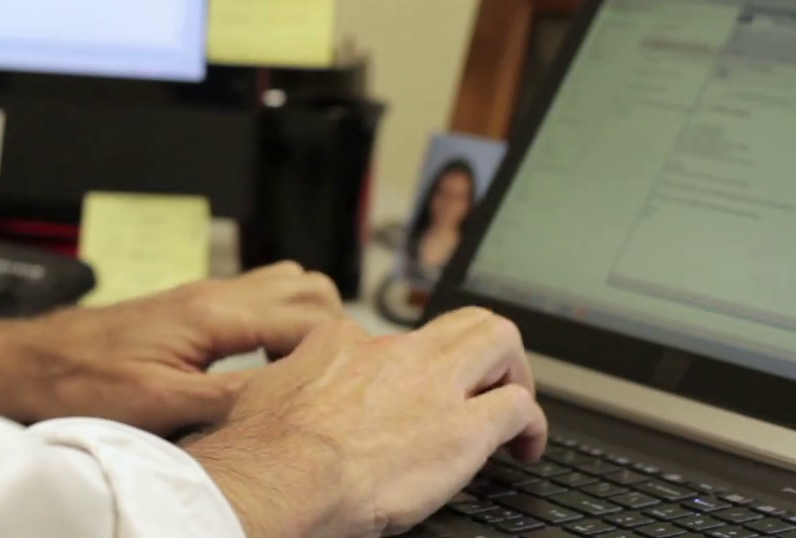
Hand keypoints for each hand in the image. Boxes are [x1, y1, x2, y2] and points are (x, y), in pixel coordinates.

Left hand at [0, 262, 344, 432]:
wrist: (24, 367)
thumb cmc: (76, 382)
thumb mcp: (157, 405)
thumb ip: (226, 400)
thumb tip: (285, 404)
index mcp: (212, 313)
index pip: (310, 311)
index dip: (340, 347)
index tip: (350, 380)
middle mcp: (212, 295)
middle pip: (308, 288)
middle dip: (335, 328)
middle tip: (337, 377)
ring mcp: (201, 301)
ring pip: (283, 288)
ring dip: (307, 323)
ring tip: (309, 373)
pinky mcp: (188, 315)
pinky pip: (255, 305)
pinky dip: (278, 327)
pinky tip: (269, 368)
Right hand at [185, 308, 546, 537]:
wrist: (280, 476)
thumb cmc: (262, 450)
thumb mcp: (263, 393)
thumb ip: (288, 385)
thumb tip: (286, 394)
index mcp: (342, 342)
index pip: (388, 341)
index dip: (406, 372)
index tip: (406, 400)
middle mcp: (394, 353)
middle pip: (459, 320)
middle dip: (481, 348)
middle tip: (484, 386)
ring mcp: (433, 385)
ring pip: (499, 341)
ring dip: (514, 375)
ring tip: (514, 413)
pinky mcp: (463, 429)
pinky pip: (519, 409)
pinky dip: (532, 426)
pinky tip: (527, 450)